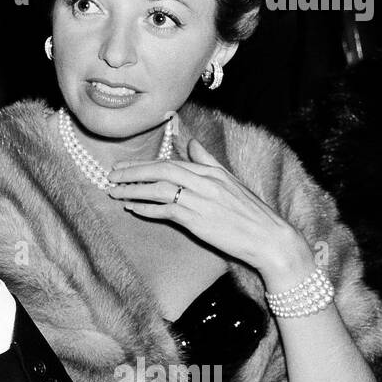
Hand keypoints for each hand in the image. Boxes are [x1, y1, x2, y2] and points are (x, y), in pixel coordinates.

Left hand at [107, 137, 314, 289]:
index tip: (124, 166)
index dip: (144, 163)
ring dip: (133, 190)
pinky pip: (166, 210)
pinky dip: (147, 209)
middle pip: (161, 170)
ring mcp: (201, 201)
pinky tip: (132, 209)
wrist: (270, 239)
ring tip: (115, 193)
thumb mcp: (231, 181)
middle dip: (133, 172)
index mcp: (211, 172)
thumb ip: (209, 162)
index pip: (171, 161)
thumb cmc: (250, 213)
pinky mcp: (199, 221)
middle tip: (111, 175)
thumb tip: (192, 143)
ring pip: (159, 189)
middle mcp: (205, 182)